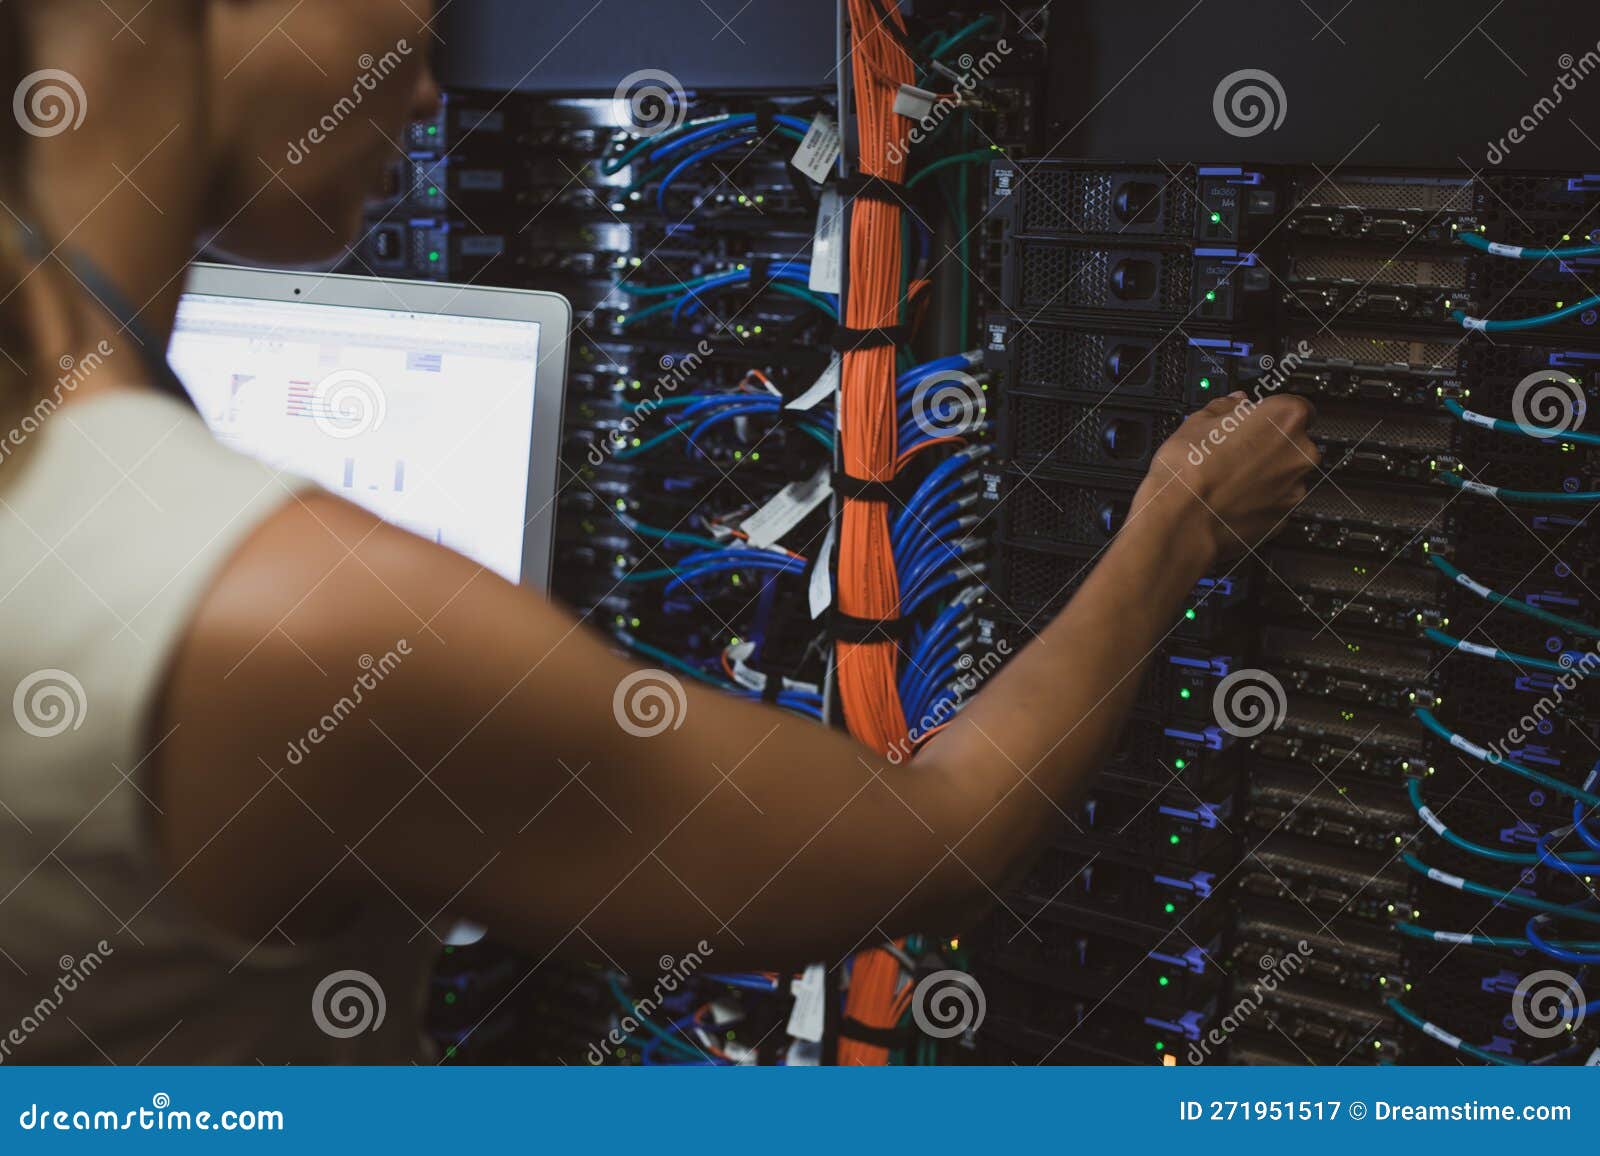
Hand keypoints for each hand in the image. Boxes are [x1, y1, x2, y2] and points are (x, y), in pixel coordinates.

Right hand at [1131, 391, 1320, 564]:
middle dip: (1270, 445)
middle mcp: (1299, 452)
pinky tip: (1231, 498)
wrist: (1182, 521)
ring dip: (1265, 473)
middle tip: (1236, 449)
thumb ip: (1226, 407)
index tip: (1256, 418)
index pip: (1296, 406)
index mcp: (1285, 417)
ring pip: (1285, 474)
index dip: (1272, 412)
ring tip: (1228, 477)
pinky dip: (1260, 499)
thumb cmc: (1190, 470)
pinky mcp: (1284, 518)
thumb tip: (1234, 404)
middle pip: (1294, 442)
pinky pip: (1276, 501)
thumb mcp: (1198, 421)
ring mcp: (1295, 488)